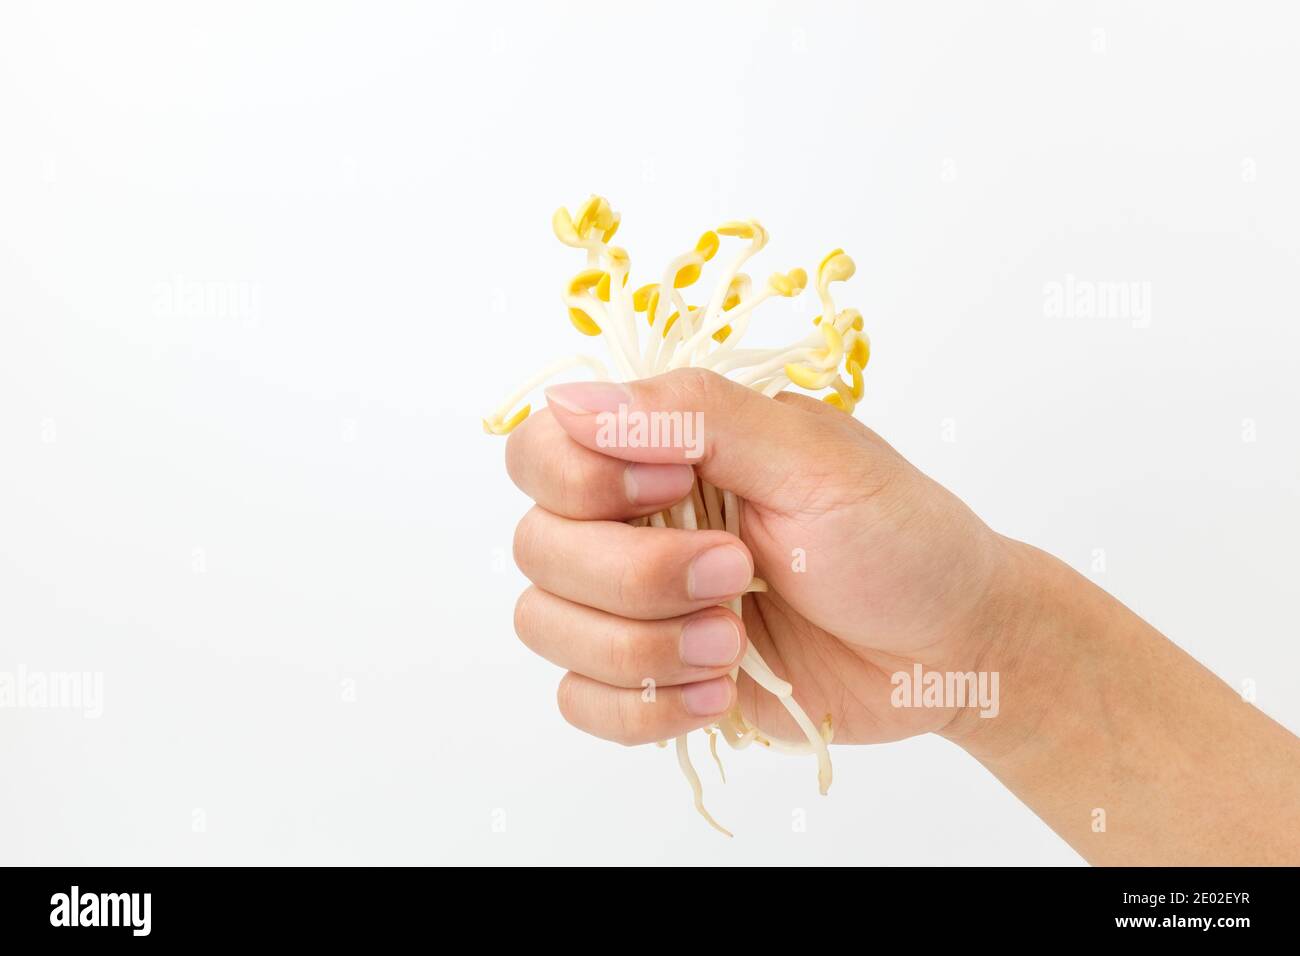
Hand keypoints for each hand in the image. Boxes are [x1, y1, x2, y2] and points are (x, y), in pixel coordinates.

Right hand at [505, 368, 1010, 747]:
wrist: (949, 651)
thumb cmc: (899, 539)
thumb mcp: (812, 459)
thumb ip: (696, 416)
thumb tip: (572, 398)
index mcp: (664, 451)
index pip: (541, 450)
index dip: (583, 481)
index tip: (674, 492)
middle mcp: (633, 521)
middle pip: (538, 547)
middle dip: (637, 576)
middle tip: (737, 573)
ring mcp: (636, 606)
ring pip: (545, 627)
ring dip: (643, 647)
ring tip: (735, 645)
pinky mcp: (650, 677)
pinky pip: (580, 702)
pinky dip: (643, 707)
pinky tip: (718, 692)